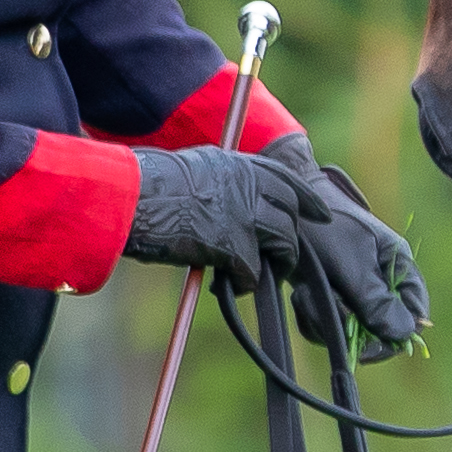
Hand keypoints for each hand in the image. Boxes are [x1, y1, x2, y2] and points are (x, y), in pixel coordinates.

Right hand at [123, 145, 320, 287]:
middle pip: (289, 215)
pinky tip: (231, 285)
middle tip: (284, 259)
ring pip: (283, 242)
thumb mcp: (193, 169)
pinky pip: (254, 271)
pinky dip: (247, 283)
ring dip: (277, 264)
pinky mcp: (233, 245)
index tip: (321, 214)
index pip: (286, 181)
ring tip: (262, 276)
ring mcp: (243, 215)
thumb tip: (234, 200)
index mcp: (238, 165)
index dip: (308, 200)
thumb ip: (221, 180)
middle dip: (291, 240)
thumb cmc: (147, 186)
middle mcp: (248, 186)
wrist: (129, 198)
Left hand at [290, 161, 427, 353]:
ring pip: (350, 332)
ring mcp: (353, 291)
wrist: (283, 207)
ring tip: (307, 295)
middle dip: (352, 328)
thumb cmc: (325, 228)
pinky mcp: (327, 297)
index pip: (415, 313)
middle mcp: (380, 282)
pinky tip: (300, 295)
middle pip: (381, 329)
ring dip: (325, 320)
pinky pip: (326, 326)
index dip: (397, 335)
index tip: (370, 344)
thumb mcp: (352, 263)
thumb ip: (376, 301)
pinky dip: (311, 316)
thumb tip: (405, 334)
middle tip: (330, 311)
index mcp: (397, 266)